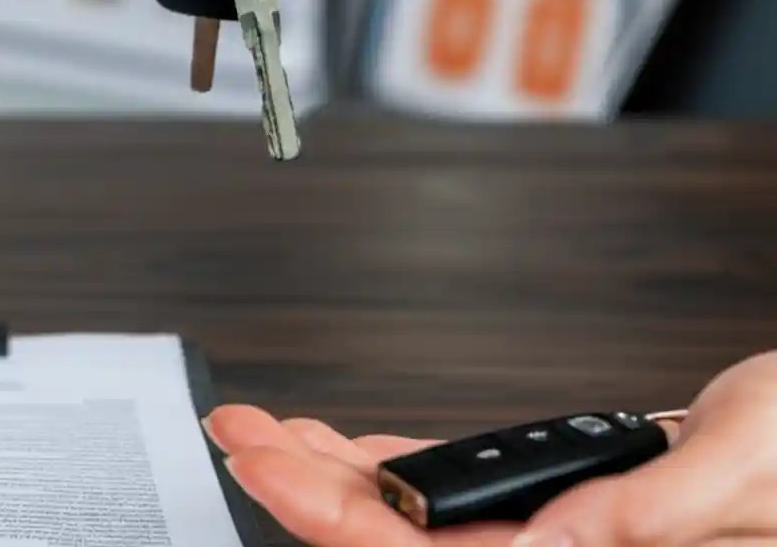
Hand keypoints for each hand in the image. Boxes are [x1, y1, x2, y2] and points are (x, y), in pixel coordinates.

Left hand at [203, 351, 776, 546]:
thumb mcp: (745, 471)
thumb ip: (647, 516)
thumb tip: (548, 543)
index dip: (330, 516)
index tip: (264, 465)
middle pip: (396, 538)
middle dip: (304, 485)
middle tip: (240, 431)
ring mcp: (545, 534)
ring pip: (414, 514)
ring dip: (335, 471)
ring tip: (271, 431)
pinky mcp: (551, 503)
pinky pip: (455, 489)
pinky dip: (393, 461)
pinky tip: (348, 445)